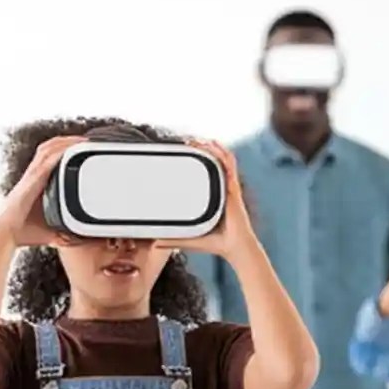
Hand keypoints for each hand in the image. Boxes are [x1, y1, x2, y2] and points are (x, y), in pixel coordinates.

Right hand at [0, 135, 85, 246]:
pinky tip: (72, 146)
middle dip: (69, 141)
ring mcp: (33, 175)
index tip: (83, 148)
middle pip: (51, 148)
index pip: (51, 157)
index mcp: (37, 183)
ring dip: (67, 141)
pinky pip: (48, 160)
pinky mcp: (33, 179)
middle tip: (88, 139)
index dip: (65, 149)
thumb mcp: (52, 229)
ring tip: (83, 138)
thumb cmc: (24, 231)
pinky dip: (61, 151)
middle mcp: (34, 175)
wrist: (5, 233)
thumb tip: (84, 237)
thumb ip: (68, 230)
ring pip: (50, 149)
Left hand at [154, 140, 257, 259]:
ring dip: (210, 148)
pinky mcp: (233, 189)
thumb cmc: (216, 243)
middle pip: (211, 162)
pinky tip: (214, 145)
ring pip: (220, 161)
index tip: (182, 153)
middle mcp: (220, 190)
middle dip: (201, 149)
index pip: (203, 174)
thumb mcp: (188, 239)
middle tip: (186, 142)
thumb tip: (154, 243)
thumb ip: (172, 239)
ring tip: (197, 139)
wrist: (234, 248)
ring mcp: (227, 188)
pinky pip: (229, 166)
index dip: (194, 161)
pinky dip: (222, 154)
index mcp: (211, 197)